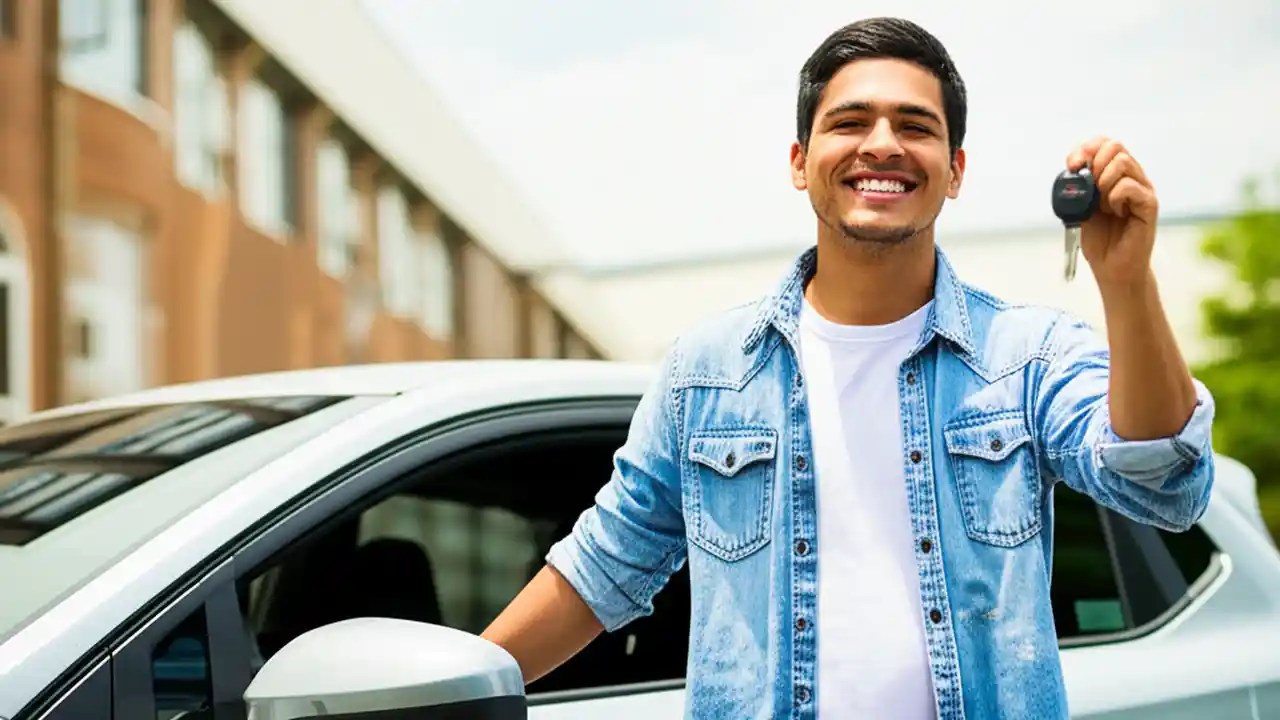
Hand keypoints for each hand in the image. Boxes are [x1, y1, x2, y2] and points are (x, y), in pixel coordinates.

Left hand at [1066, 137, 1158, 288]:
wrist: (1111, 268)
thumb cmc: (1098, 239)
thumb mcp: (1080, 207)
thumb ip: (1079, 186)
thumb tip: (1075, 166)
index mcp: (1115, 175)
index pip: (1105, 143)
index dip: (1086, 148)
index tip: (1072, 165)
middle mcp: (1132, 177)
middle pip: (1115, 146)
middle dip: (1093, 163)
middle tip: (1089, 188)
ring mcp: (1143, 189)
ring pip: (1122, 162)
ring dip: (1103, 183)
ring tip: (1102, 206)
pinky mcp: (1149, 204)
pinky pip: (1128, 186)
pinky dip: (1113, 198)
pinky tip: (1114, 213)